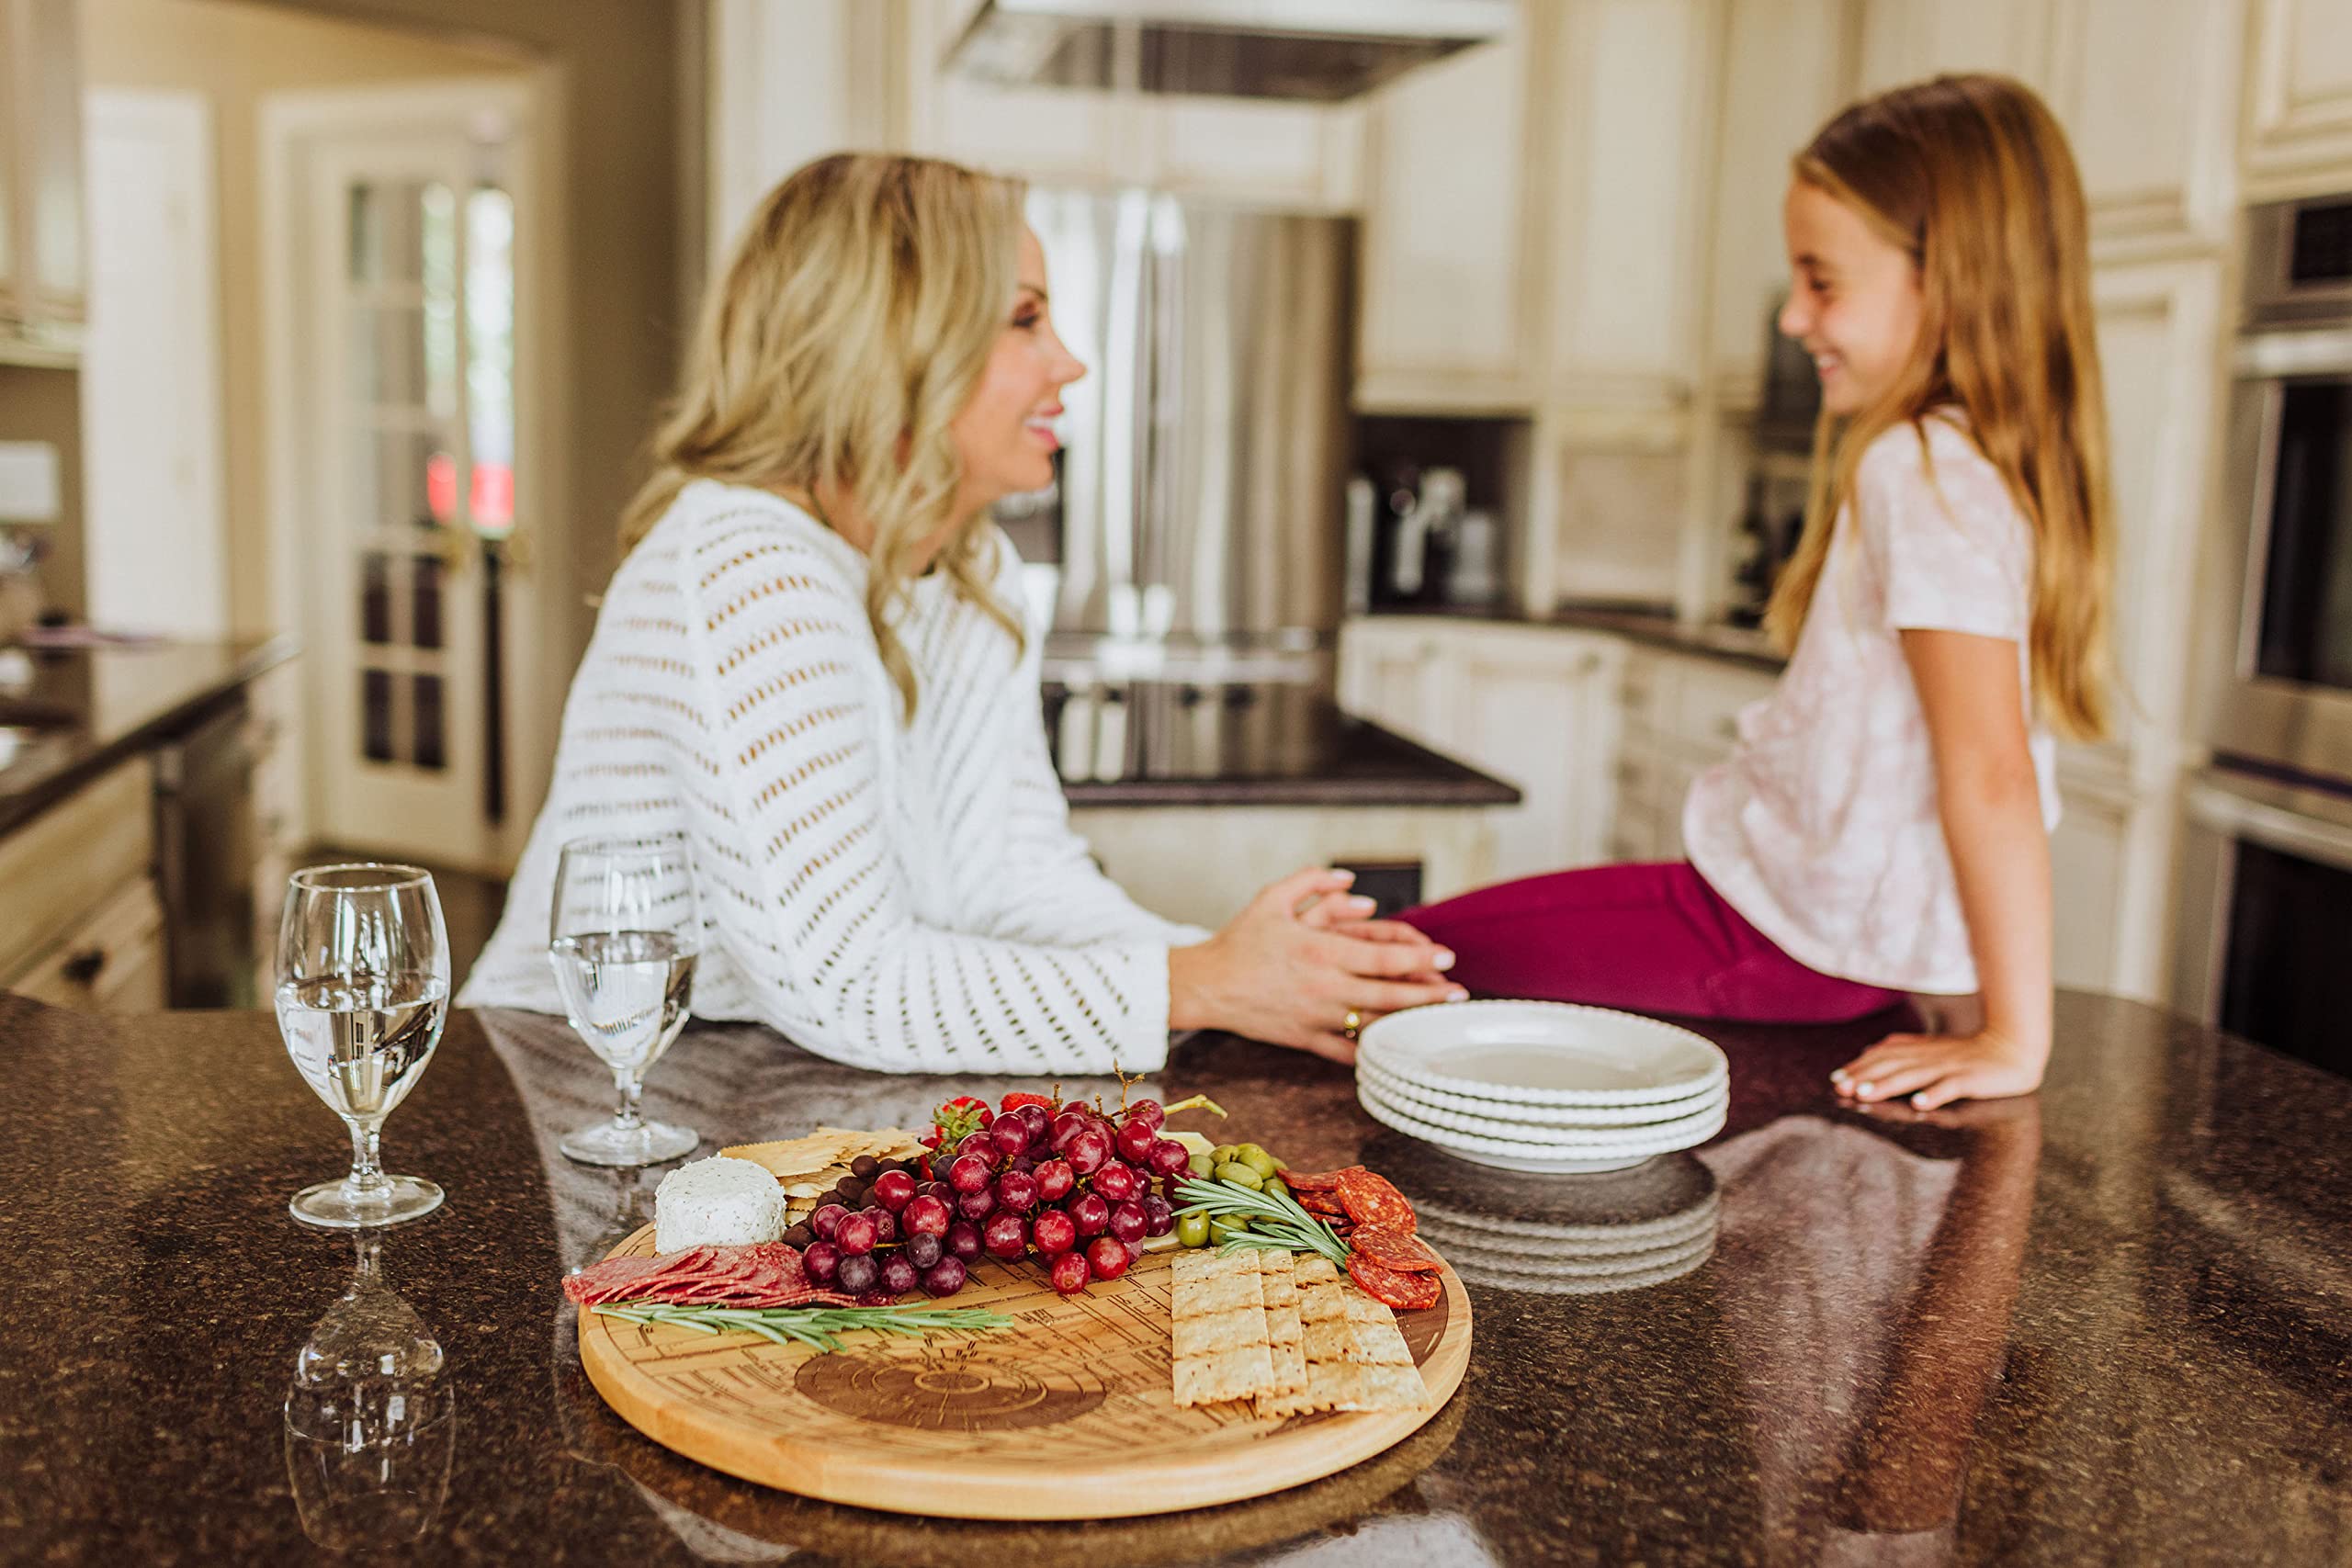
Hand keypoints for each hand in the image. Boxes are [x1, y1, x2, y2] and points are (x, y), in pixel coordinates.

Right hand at [1169, 867, 1466, 1061]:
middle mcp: (1324, 986)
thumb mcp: (1272, 897)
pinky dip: (1369, 1054)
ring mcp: (1315, 1017)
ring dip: (1408, 1023)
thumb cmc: (1239, 940)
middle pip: (1390, 995)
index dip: (1422, 958)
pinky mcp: (1303, 1039)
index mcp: (1321, 949)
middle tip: (1459, 994)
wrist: (1205, 984)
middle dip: (1429, 995)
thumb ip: (1313, 882)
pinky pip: (1343, 1052)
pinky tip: (1392, 1052)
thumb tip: (1354, 882)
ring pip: (1373, 1025)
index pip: (1385, 956)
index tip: (1448, 957)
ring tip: (1436, 1021)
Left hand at [1831, 1027, 2048, 1111]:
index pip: (1883, 1056)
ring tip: (1865, 1094)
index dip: (1859, 1067)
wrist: (2011, 1046)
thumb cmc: (1968, 1052)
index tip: (1836, 1079)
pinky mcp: (1969, 1079)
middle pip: (1891, 1066)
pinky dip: (1934, 1095)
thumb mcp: (1931, 1048)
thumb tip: (1869, 1051)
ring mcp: (1949, 1067)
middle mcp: (1929, 1057)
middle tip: (1841, 1089)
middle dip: (1864, 1077)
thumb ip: (1902, 1049)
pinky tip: (1918, 1104)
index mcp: (1919, 1049)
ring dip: (1887, 1085)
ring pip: (1913, 1076)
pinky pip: (1949, 1087)